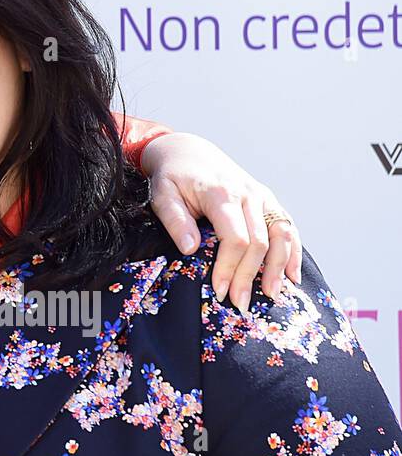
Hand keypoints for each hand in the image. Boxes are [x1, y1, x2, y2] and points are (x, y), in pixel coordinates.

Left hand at [139, 133, 301, 313]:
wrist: (188, 152)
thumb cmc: (172, 177)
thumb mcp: (162, 195)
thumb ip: (175, 220)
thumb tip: (190, 249)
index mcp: (221, 194)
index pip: (235, 238)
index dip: (229, 267)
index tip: (219, 290)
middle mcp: (247, 194)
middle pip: (259, 242)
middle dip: (250, 276)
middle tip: (240, 303)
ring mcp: (261, 195)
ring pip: (281, 234)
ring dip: (279, 267)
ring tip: (271, 295)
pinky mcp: (267, 199)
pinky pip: (287, 226)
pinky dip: (293, 251)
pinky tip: (292, 275)